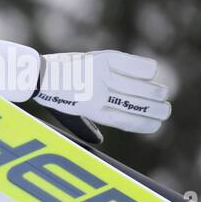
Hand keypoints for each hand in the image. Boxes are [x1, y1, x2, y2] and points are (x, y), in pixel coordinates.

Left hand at [33, 51, 170, 135]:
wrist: (36, 74)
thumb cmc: (53, 96)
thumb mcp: (68, 116)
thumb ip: (85, 127)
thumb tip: (100, 142)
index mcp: (94, 112)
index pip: (130, 122)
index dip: (148, 124)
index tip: (158, 123)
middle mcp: (100, 96)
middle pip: (141, 105)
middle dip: (159, 109)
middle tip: (164, 108)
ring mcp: (102, 77)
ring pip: (143, 88)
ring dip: (157, 92)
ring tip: (161, 93)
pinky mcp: (102, 59)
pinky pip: (136, 65)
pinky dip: (148, 70)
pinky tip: (149, 74)